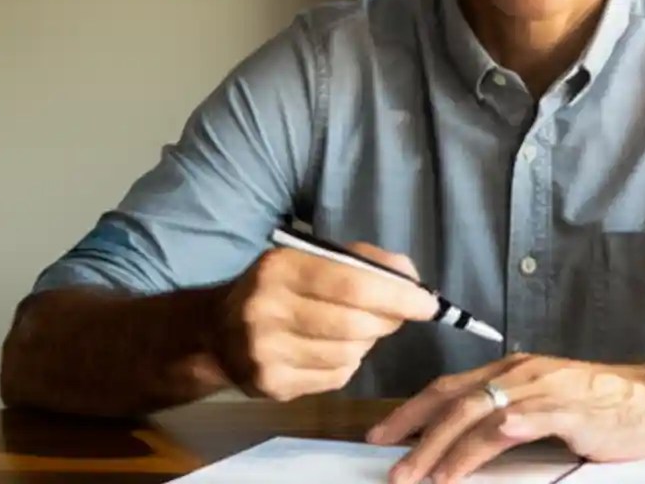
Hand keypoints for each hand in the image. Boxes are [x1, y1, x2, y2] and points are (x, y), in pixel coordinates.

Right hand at [208, 242, 437, 401]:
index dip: (398, 296)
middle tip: (392, 317)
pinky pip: (334, 377)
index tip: (427, 304)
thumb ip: (364, 261)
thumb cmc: (279, 289)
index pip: (353, 284)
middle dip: (386, 322)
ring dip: (365, 344)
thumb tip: (412, 278)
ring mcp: (266, 352)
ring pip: (349, 354)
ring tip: (353, 331)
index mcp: (280, 268)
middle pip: (355, 324)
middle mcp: (267, 309)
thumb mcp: (312, 260)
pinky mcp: (271, 384)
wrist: (216, 333)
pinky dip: (346, 365)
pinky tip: (329, 350)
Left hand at [366, 354, 644, 483]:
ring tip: (426, 476)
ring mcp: (545, 390)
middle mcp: (520, 374)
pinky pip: (530, 418)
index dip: (410, 412)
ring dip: (448, 448)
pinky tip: (485, 445)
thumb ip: (505, 416)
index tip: (382, 436)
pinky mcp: (572, 409)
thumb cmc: (602, 405)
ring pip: (482, 413)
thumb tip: (463, 443)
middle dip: (417, 435)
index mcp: (510, 371)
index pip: (448, 389)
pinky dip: (504, 430)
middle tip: (392, 467)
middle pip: (455, 402)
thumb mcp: (543, 404)